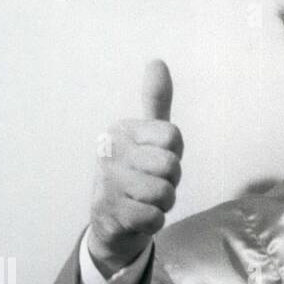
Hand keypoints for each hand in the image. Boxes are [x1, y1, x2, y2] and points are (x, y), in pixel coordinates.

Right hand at [87, 59, 183, 274]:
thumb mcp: (148, 138)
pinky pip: (154, 216)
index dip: (174, 155)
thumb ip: (156, 102)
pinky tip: (139, 217)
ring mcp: (109, 182)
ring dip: (163, 204)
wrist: (112, 222)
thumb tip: (157, 61)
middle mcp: (111, 151)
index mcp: (122, 130)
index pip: (172, 137)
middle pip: (170, 166)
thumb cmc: (136, 175)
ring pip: (164, 193)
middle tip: (153, 185)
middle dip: (170, 182)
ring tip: (146, 201)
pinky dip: (154, 221)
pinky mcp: (112, 211)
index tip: (157, 162)